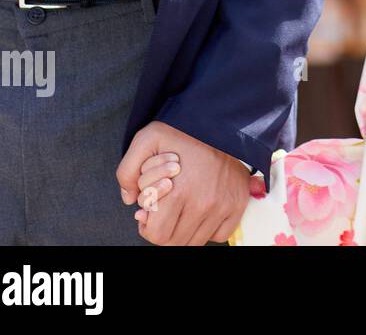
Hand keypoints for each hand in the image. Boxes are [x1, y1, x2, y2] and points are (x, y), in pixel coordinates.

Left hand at [116, 121, 249, 245]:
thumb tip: (130, 200)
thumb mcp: (146, 140)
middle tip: (165, 210)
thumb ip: (127, 171)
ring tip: (183, 207)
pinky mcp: (238, 204)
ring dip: (185, 230)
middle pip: (175, 242)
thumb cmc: (183, 132)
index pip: (157, 236)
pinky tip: (203, 210)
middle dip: (165, 229)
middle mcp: (204, 203)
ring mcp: (224, 206)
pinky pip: (220, 235)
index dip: (148, 226)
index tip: (150, 212)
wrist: (222, 123)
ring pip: (196, 242)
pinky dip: (209, 228)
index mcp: (178, 192)